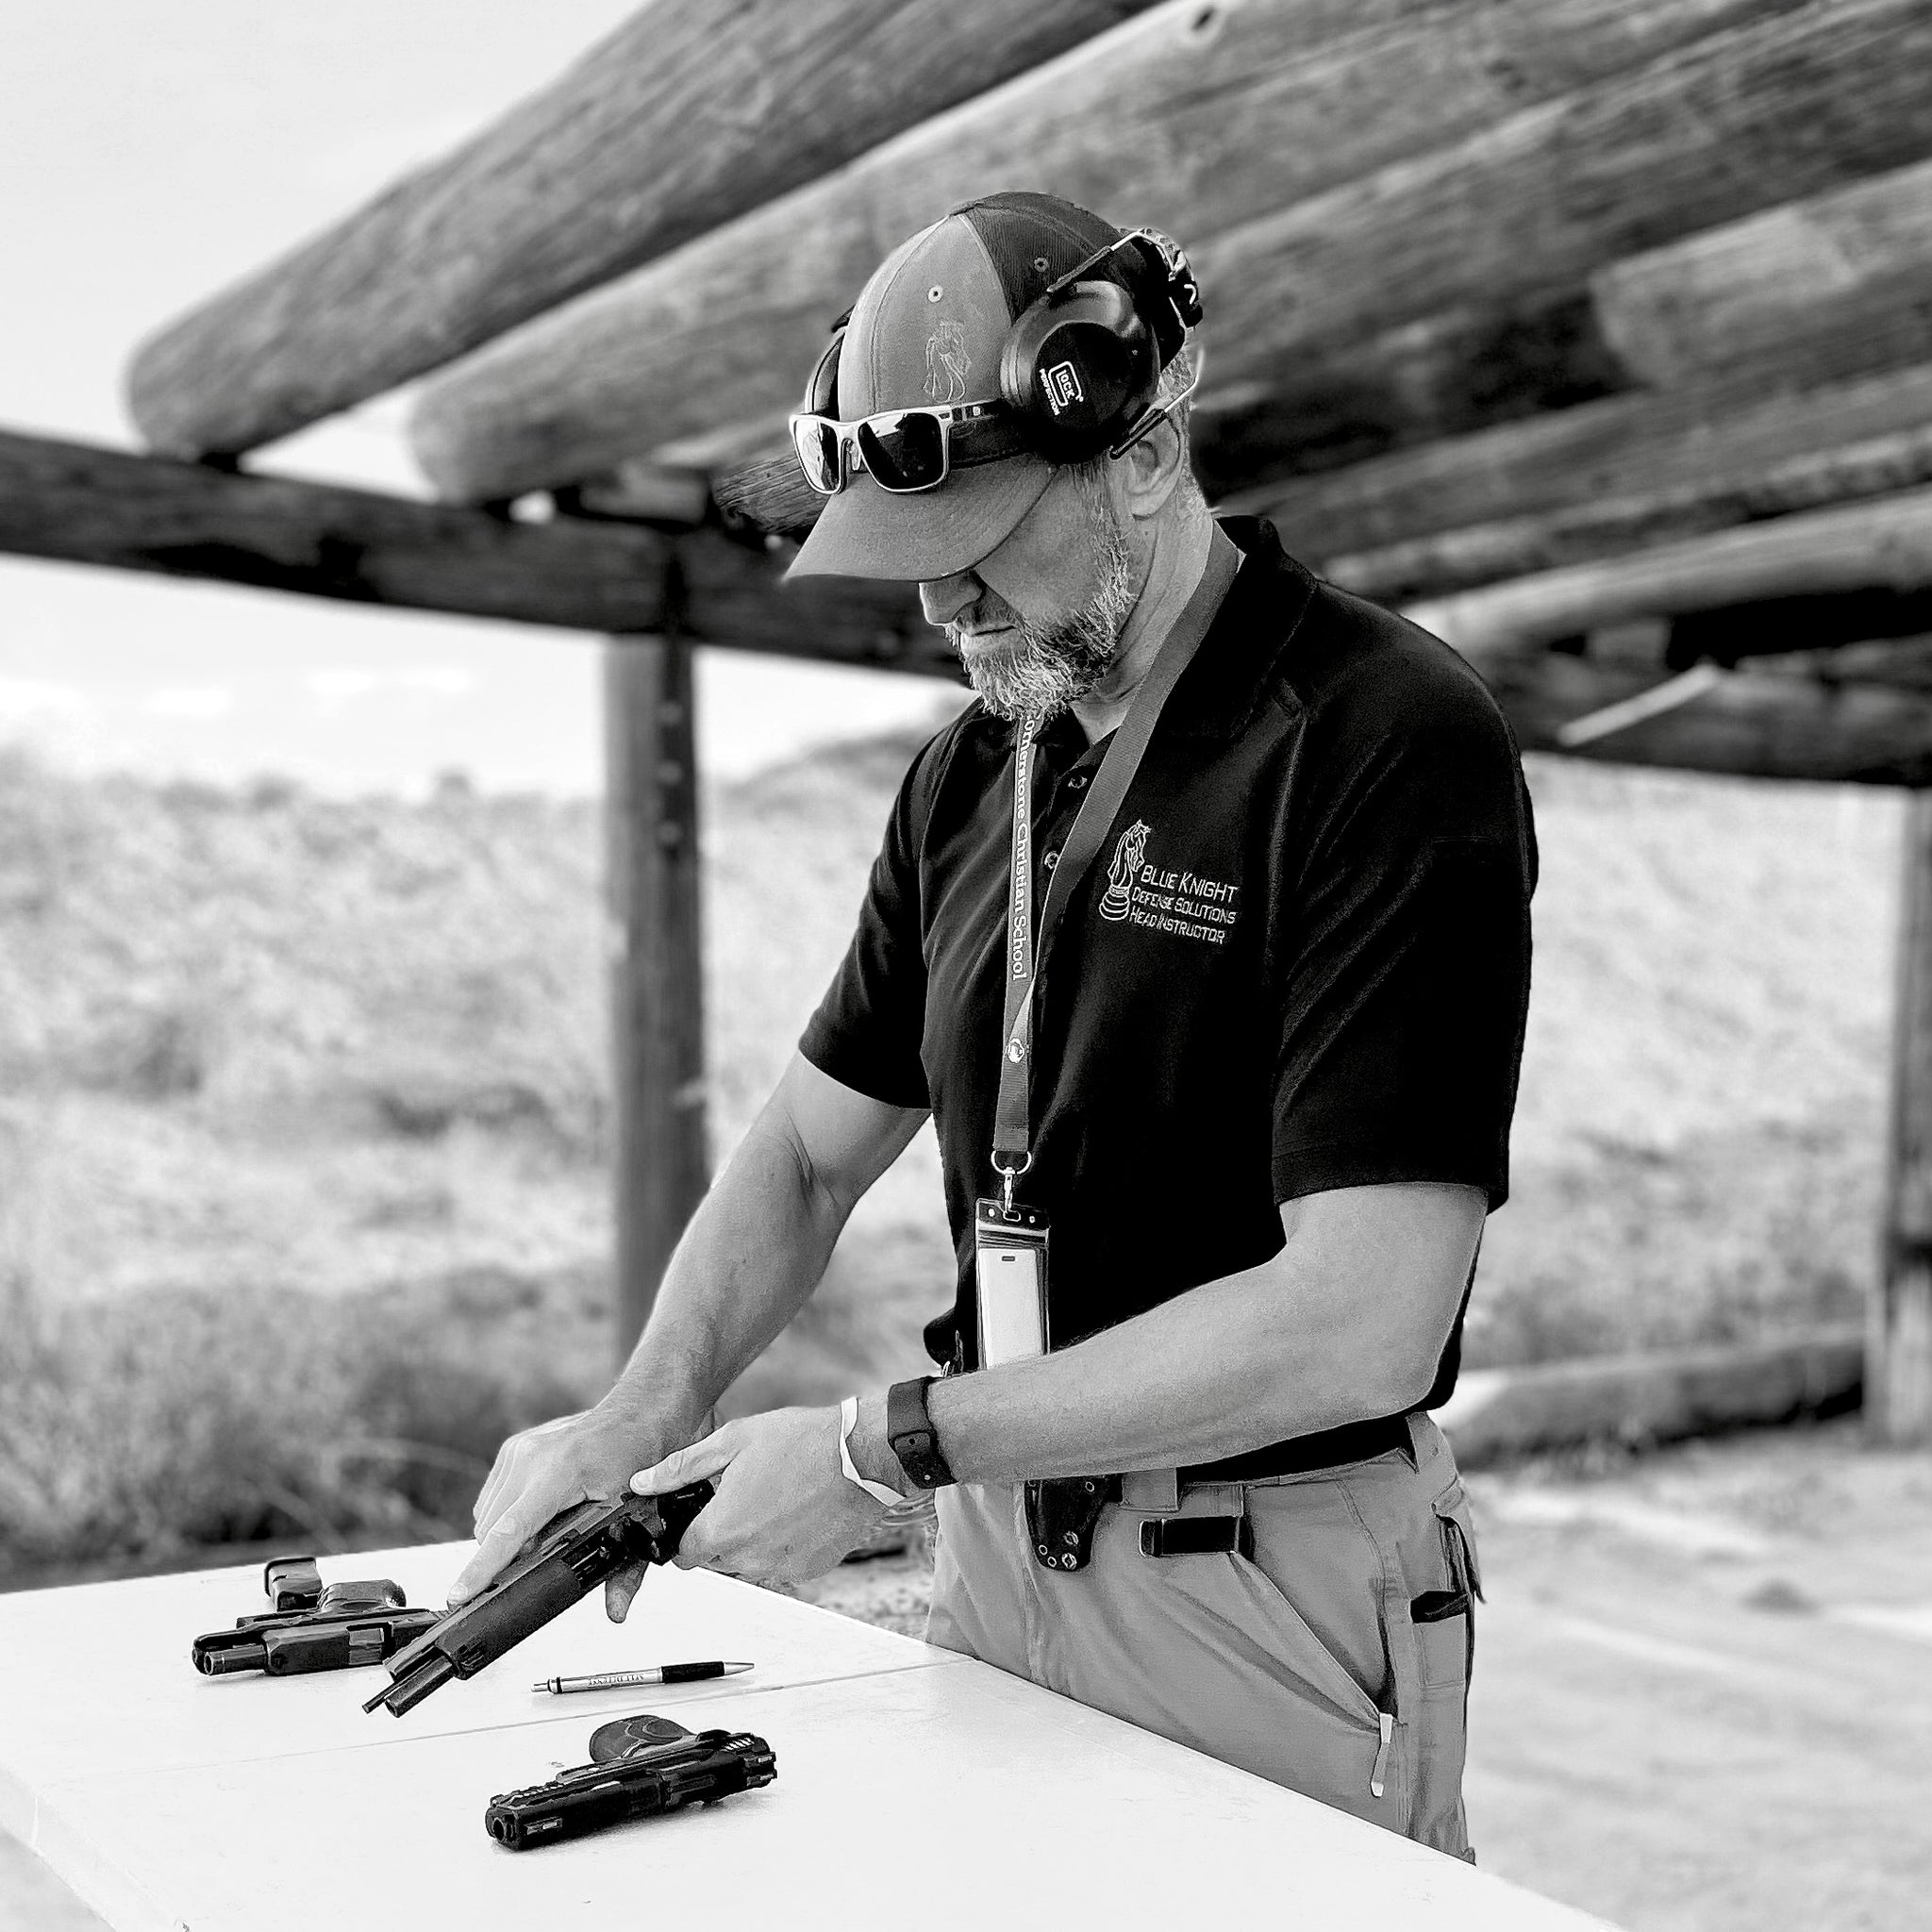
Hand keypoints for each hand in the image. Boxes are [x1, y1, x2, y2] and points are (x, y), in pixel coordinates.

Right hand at [450, 1404, 682, 1619]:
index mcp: (559, 1472)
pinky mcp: (514, 1447)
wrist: (639, 1411)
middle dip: (504, 1557)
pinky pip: (492, 1496)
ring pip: (485, 1515)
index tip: (459, 1594)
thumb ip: (626, 1569)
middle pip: (490, 1530)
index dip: (483, 1568)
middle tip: (539, 1561)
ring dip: (502, 1536)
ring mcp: (519, 1448)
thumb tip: (616, 1612)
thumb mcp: (638, 1515)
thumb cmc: (642, 1456)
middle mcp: (531, 1456)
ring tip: (543, 1535)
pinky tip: (536, 1514)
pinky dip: (506, 1515)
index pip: (509, 1530)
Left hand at [630, 1405, 896, 1589]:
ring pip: (747, 1566)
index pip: (683, 1555)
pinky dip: (782, 1547)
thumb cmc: (800, 1443)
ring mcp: (780, 1568)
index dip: (687, 1533)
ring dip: (750, 1543)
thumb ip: (680, 1468)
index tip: (700, 1514)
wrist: (860, 1457)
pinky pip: (781, 1567)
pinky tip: (795, 1514)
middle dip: (720, 1534)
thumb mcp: (733, 1441)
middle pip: (715, 1560)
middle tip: (743, 1496)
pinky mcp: (809, 1570)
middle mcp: (748, 1558)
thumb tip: (641, 1483)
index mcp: (722, 1529)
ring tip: (772, 1501)